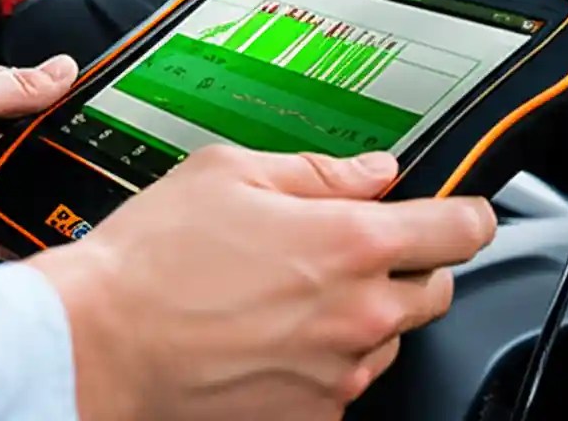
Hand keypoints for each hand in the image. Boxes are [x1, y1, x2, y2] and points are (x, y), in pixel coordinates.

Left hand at [0, 50, 77, 257]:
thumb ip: (19, 88)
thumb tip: (63, 68)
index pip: (18, 108)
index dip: (48, 122)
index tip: (83, 136)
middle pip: (11, 160)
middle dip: (35, 172)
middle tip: (69, 183)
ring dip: (15, 207)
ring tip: (46, 214)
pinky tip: (11, 240)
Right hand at [28, 146, 496, 420]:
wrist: (99, 342)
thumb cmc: (152, 258)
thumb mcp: (227, 174)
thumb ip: (316, 171)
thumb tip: (372, 172)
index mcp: (349, 243)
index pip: (461, 229)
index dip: (468, 214)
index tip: (461, 213)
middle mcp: (358, 314)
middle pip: (435, 290)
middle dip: (407, 265)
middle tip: (346, 250)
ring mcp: (338, 373)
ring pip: (387, 339)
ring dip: (360, 315)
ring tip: (287, 296)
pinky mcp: (310, 415)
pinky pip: (343, 383)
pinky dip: (323, 359)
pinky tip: (268, 336)